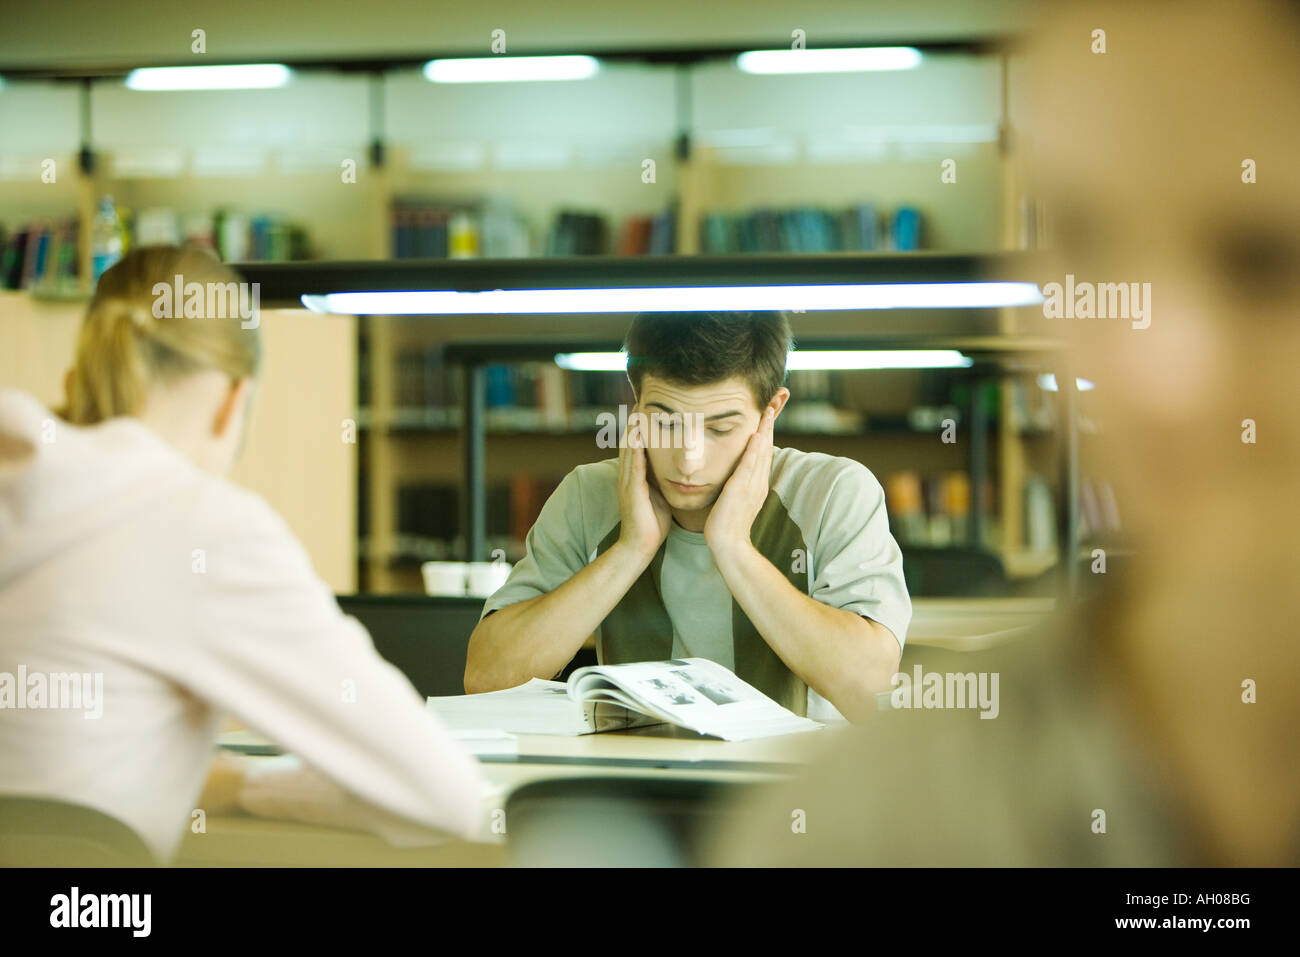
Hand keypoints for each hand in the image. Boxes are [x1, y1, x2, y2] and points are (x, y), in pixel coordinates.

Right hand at [616, 413, 671, 559]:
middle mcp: (628, 475)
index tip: (647, 409)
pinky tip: (639, 435)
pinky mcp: (631, 490)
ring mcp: (627, 482)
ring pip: (628, 450)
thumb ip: (662, 481)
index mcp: (635, 476)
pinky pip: (633, 465)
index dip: (640, 428)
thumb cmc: (652, 524)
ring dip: (632, 430)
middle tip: (639, 400)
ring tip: (637, 410)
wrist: (640, 546)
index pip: (636, 446)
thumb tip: (674, 470)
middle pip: (629, 442)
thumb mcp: (659, 496)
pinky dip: (635, 448)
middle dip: (633, 422)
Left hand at [704, 405, 775, 557]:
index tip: (766, 415)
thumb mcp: (736, 500)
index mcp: (757, 483)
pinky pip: (748, 467)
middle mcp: (758, 482)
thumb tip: (736, 476)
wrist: (728, 546)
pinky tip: (756, 436)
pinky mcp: (740, 490)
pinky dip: (754, 450)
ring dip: (764, 431)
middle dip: (769, 426)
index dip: (766, 433)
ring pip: (761, 453)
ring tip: (767, 411)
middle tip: (772, 404)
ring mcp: (751, 486)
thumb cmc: (727, 526)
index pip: (764, 453)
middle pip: (767, 448)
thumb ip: (739, 486)